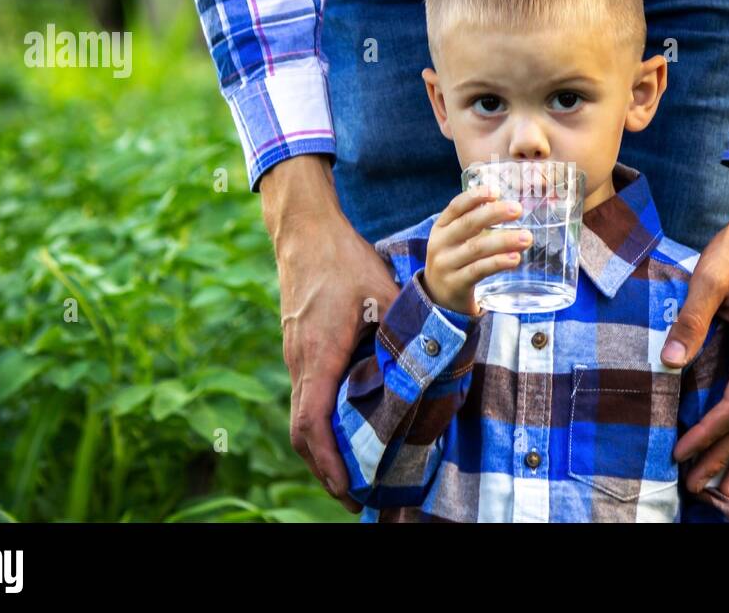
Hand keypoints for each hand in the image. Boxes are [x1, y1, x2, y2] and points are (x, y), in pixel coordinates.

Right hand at [260, 155, 398, 514]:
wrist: (305, 230)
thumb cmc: (343, 260)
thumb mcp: (382, 294)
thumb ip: (404, 332)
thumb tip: (433, 364)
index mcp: (318, 355)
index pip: (311, 424)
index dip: (328, 462)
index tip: (348, 489)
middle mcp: (300, 362)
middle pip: (302, 433)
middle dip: (326, 470)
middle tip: (356, 497)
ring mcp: (295, 355)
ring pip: (303, 416)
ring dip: (324, 449)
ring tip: (354, 473)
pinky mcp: (299, 347)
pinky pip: (307, 396)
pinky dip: (321, 423)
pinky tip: (347, 428)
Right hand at [423, 185, 531, 315]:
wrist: (438, 295)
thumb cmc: (455, 258)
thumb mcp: (456, 238)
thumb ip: (476, 222)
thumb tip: (510, 206)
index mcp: (441, 226)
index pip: (456, 206)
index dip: (475, 197)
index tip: (496, 190)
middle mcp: (440, 243)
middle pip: (468, 224)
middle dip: (494, 214)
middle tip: (517, 209)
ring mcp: (446, 265)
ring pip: (476, 248)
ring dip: (503, 241)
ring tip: (526, 238)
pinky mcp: (455, 284)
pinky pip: (479, 271)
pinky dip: (498, 263)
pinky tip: (515, 258)